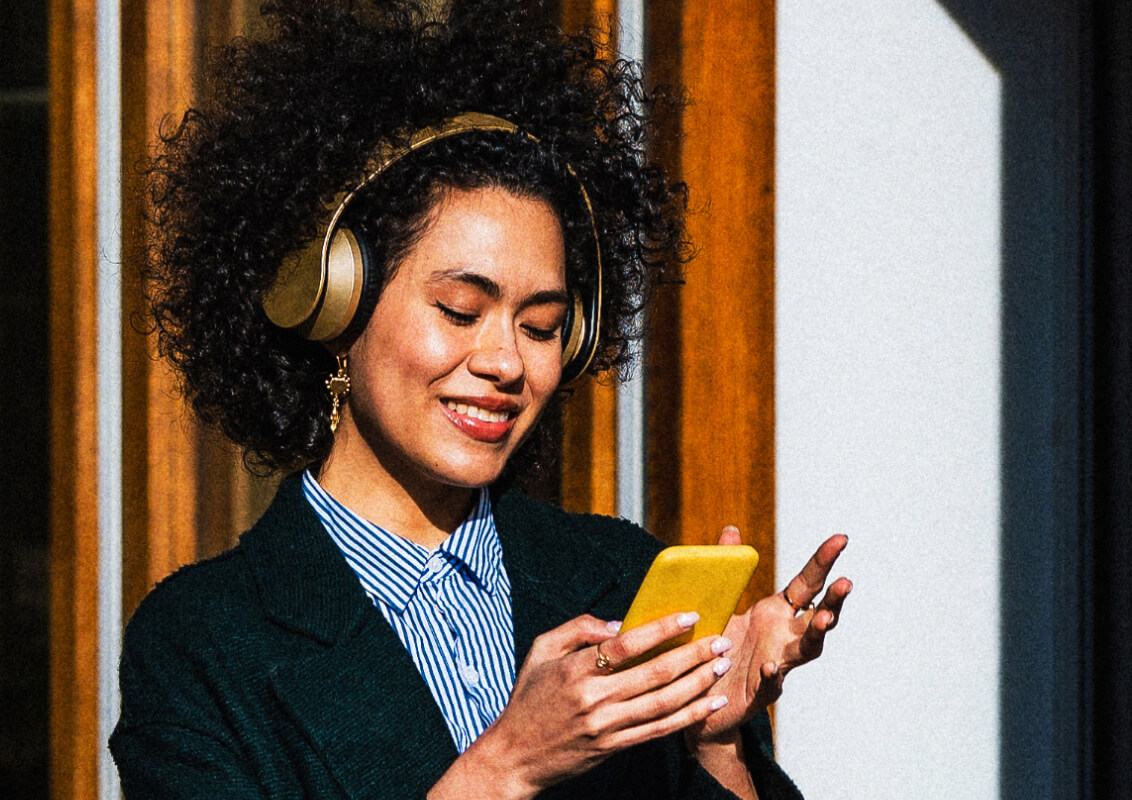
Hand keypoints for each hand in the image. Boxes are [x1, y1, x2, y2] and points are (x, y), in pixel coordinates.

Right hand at [434, 611, 733, 798]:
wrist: (515, 755)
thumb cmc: (529, 697)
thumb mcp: (540, 651)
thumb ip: (578, 628)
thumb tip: (619, 623)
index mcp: (575, 669)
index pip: (627, 644)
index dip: (662, 628)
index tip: (690, 616)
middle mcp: (593, 698)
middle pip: (655, 673)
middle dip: (693, 654)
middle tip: (720, 641)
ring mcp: (606, 726)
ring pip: (664, 703)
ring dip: (698, 683)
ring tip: (721, 666)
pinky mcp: (615, 747)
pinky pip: (660, 731)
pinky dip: (689, 716)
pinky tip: (711, 702)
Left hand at [686, 530, 851, 744]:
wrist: (699, 695)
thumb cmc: (715, 645)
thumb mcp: (721, 604)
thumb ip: (729, 568)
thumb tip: (732, 530)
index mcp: (776, 612)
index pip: (807, 583)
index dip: (823, 561)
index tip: (841, 538)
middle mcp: (783, 637)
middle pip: (817, 616)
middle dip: (834, 600)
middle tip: (846, 582)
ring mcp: (777, 664)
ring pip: (806, 650)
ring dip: (817, 634)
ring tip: (824, 619)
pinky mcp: (759, 692)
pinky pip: (770, 685)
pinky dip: (772, 676)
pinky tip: (770, 666)